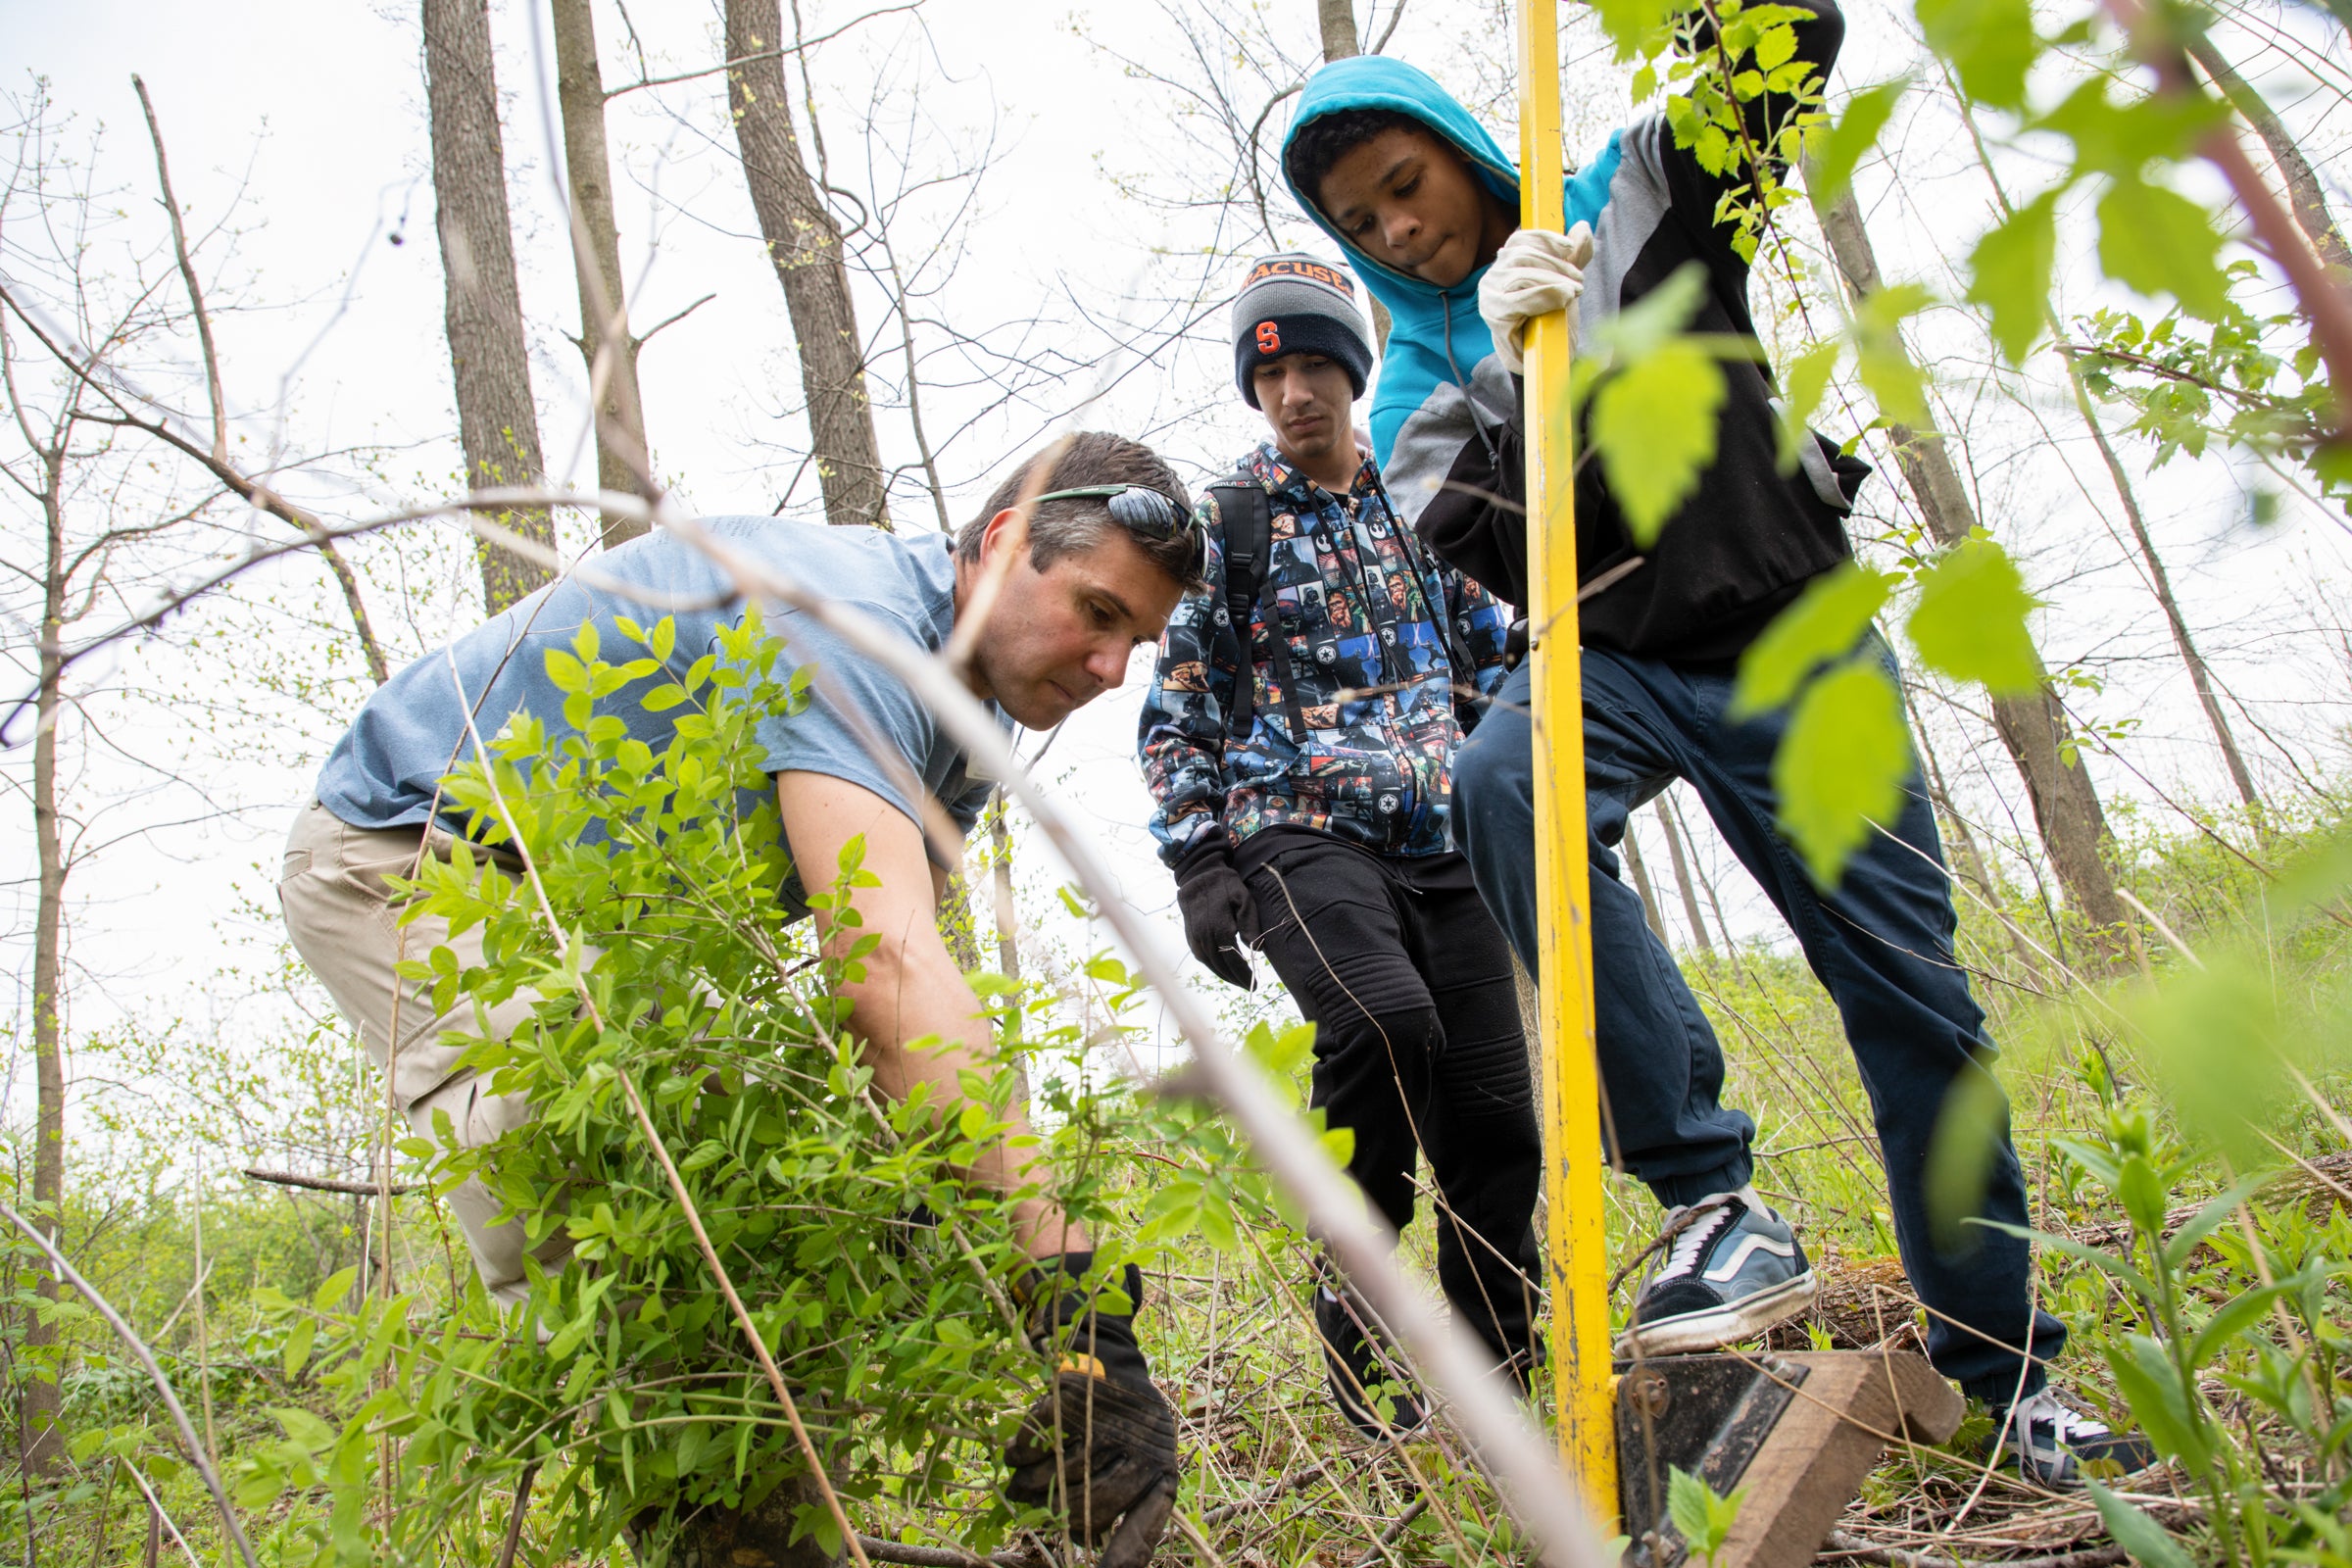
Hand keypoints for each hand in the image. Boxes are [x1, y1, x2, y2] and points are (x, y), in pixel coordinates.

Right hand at [1005, 1256, 1179, 1567]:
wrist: (1105, 1348)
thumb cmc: (1117, 1418)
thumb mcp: (1131, 1458)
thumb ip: (1118, 1502)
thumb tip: (1087, 1546)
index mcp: (1161, 1465)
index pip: (1148, 1521)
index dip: (1126, 1555)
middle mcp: (1144, 1442)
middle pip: (1092, 1504)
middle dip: (1061, 1514)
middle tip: (1036, 1508)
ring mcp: (1109, 1416)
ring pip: (1063, 1473)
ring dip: (1033, 1485)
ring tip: (1021, 1483)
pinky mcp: (1077, 1392)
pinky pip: (1040, 1435)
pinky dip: (1023, 1448)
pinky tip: (1017, 1452)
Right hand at [1173, 840, 1260, 989]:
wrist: (1199, 874)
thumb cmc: (1226, 885)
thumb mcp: (1244, 898)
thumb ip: (1250, 924)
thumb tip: (1257, 950)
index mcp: (1220, 927)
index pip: (1234, 959)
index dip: (1244, 974)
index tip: (1255, 984)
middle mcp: (1205, 935)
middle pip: (1221, 965)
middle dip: (1236, 978)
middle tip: (1250, 986)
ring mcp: (1195, 936)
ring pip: (1210, 964)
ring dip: (1224, 975)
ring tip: (1238, 981)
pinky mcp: (1190, 935)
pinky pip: (1201, 957)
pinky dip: (1212, 967)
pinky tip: (1222, 970)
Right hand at [1477, 223, 1592, 375]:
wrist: (1543, 358)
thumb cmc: (1550, 318)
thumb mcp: (1565, 282)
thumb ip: (1573, 257)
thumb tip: (1583, 227)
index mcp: (1506, 264)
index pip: (1521, 239)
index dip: (1546, 239)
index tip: (1569, 247)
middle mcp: (1492, 277)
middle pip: (1522, 257)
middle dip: (1556, 266)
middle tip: (1580, 280)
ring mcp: (1490, 298)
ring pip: (1520, 276)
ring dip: (1553, 281)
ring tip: (1574, 292)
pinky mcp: (1494, 318)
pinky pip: (1519, 301)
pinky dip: (1544, 297)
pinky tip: (1562, 300)